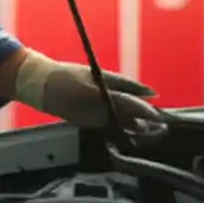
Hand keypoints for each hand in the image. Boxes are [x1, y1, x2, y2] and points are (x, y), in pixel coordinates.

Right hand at [15, 52, 162, 130]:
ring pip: (121, 128)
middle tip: (162, 126)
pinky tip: (132, 125)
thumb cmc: (69, 74)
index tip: (160, 116)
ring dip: (137, 128)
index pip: (128, 105)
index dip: (146, 112)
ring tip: (152, 127)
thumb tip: (151, 92)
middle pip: (128, 122)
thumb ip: (125, 83)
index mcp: (98, 95)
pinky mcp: (88, 126)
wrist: (41, 87)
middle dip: (147, 126)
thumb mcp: (97, 73)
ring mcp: (91, 122)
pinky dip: (123, 127)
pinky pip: (110, 128)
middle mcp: (96, 112)